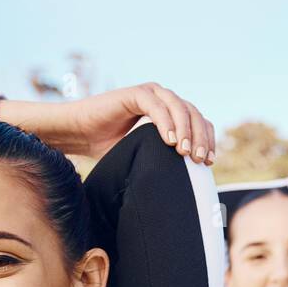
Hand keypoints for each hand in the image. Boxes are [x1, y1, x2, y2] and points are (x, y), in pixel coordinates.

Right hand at [3, 83, 215, 162]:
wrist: (79, 135)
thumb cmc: (108, 148)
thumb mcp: (144, 158)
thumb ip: (164, 162)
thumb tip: (186, 192)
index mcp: (169, 113)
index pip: (198, 122)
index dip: (207, 140)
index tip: (209, 163)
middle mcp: (162, 100)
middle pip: (193, 114)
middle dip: (200, 137)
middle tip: (201, 160)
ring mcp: (150, 94)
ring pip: (179, 107)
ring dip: (186, 130)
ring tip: (186, 153)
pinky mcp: (134, 94)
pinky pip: (156, 106)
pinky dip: (166, 122)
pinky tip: (171, 141)